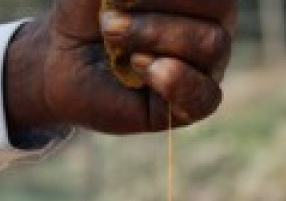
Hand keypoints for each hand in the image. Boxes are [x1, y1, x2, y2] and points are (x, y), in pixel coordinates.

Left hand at [4, 0, 236, 134]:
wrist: (65, 62)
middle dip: (160, 12)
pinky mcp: (191, 106)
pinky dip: (175, 81)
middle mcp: (213, 26)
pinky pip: (205, 97)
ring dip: (158, 38)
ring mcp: (206, 67)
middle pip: (220, 8)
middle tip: (109, 23)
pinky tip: (142, 70)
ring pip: (213, 45)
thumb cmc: (87, 16)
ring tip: (116, 44)